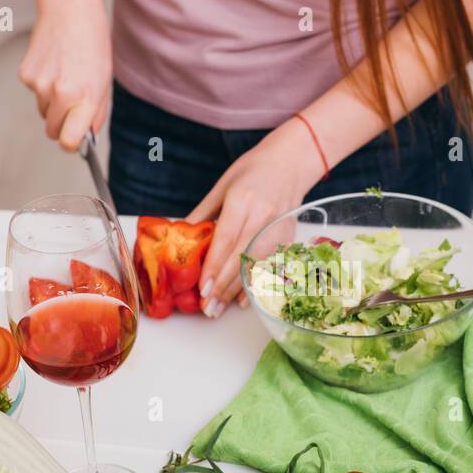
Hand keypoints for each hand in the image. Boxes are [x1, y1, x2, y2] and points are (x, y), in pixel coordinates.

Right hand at [19, 0, 111, 151]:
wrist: (69, 9)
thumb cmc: (91, 41)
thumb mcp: (104, 80)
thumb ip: (97, 112)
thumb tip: (87, 135)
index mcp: (84, 97)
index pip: (69, 142)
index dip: (71, 144)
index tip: (74, 139)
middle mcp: (59, 94)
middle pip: (53, 132)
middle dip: (62, 125)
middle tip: (72, 106)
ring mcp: (39, 85)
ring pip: (44, 111)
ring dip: (53, 103)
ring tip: (65, 76)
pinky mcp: (26, 75)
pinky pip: (35, 93)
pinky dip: (42, 85)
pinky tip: (53, 65)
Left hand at [187, 120, 326, 316]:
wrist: (291, 162)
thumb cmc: (253, 170)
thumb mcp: (222, 186)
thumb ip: (203, 213)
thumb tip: (181, 238)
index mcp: (242, 200)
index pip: (226, 239)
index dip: (214, 266)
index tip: (202, 288)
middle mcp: (262, 216)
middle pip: (240, 257)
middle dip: (222, 286)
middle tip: (206, 308)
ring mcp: (278, 228)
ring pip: (255, 266)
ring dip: (235, 291)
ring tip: (217, 310)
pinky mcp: (288, 237)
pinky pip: (270, 266)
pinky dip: (255, 284)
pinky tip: (240, 300)